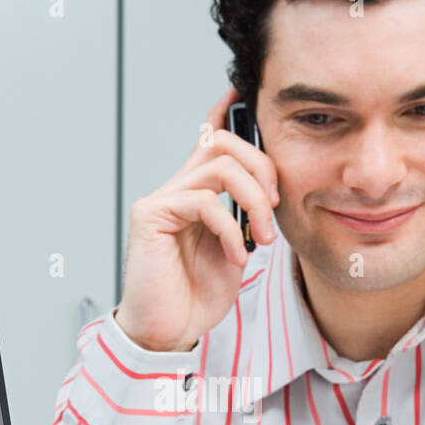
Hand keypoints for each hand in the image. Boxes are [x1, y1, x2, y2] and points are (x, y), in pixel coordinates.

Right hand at [115, 84, 279, 352]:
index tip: (247, 93)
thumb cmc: (196, 297)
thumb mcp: (235, 251)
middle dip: (261, 166)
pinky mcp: (151, 216)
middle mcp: (177, 189)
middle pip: (221, 141)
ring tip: (262, 236)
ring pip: (219, 166)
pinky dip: (229, 228)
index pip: (210, 139)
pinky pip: (203, 201)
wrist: (168, 332)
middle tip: (274, 206)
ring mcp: (161, 200)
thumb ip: (246, 218)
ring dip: (253, 200)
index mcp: (197, 193)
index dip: (227, 110)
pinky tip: (236, 255)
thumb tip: (269, 195)